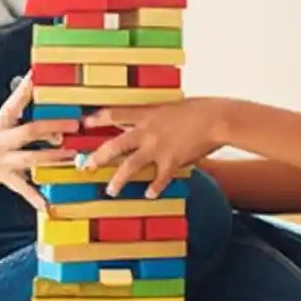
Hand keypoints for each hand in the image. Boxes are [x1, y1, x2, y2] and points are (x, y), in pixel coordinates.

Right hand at [0, 75, 78, 209]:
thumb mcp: (3, 119)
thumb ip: (20, 102)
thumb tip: (34, 76)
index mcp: (1, 123)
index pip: (14, 103)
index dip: (25, 90)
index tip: (36, 77)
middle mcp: (1, 141)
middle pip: (29, 131)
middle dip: (52, 127)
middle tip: (75, 124)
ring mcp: (4, 162)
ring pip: (31, 159)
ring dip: (53, 157)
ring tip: (73, 155)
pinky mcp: (8, 179)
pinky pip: (24, 190)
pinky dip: (36, 199)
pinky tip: (49, 208)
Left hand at [81, 97, 228, 197]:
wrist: (216, 120)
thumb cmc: (198, 109)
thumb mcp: (171, 106)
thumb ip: (157, 115)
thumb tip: (150, 121)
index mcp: (146, 114)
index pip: (115, 114)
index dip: (98, 119)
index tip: (85, 123)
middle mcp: (147, 132)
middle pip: (115, 146)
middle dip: (99, 157)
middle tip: (87, 166)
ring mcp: (157, 149)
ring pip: (130, 167)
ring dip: (118, 180)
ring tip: (110, 190)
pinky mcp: (170, 162)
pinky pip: (158, 179)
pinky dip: (154, 188)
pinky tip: (149, 194)